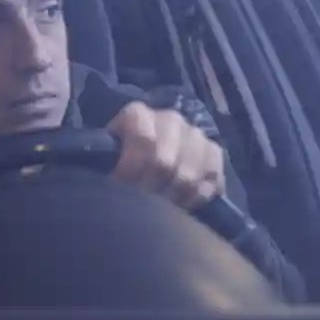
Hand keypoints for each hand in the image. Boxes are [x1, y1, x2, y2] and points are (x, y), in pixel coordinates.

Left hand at [107, 101, 225, 208]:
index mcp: (138, 114)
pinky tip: (186, 203)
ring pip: (190, 172)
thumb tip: (110, 184)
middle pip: (165, 161)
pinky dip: (199, 194)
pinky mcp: (213, 151)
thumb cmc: (118, 159)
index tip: (124, 185)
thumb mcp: (106, 156)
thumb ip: (108, 162)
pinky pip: (213, 175)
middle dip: (152, 186)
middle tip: (143, 199)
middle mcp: (169, 118)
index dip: (133, 168)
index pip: (143, 139)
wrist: (142, 159)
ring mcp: (194, 133)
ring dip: (175, 195)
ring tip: (163, 205)